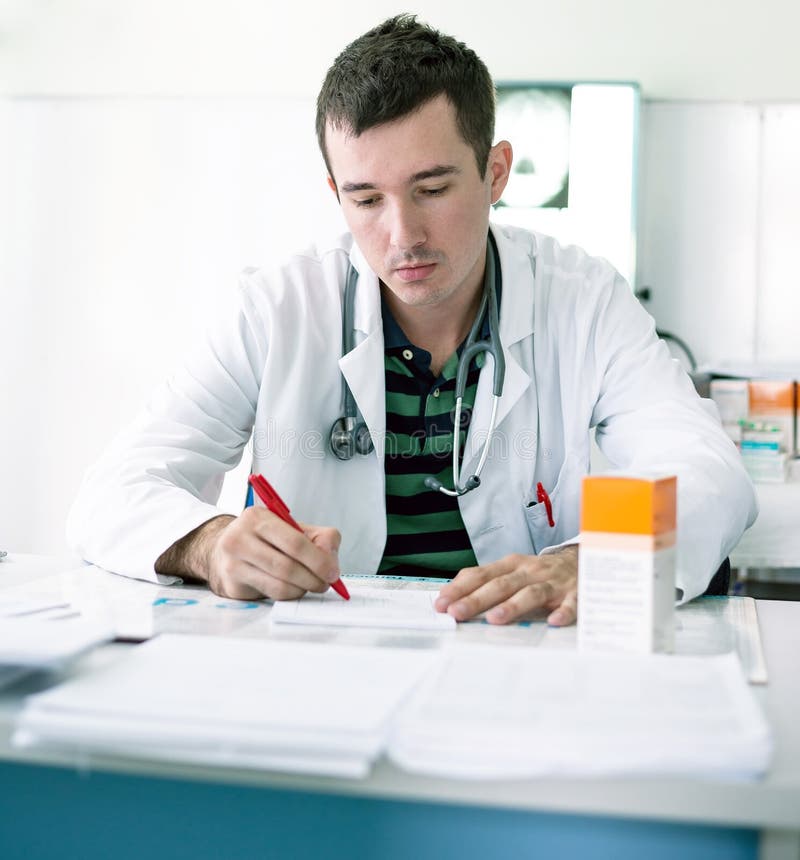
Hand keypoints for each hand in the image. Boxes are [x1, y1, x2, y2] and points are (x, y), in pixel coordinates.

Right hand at [156, 509, 340, 600]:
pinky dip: (289, 594)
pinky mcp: (232, 583)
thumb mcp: (294, 528)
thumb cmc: (266, 540)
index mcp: (258, 517)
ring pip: (280, 584)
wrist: (225, 550)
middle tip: (325, 584)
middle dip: (314, 579)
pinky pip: (270, 594)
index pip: (295, 542)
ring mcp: (233, 562)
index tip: (333, 572)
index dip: (319, 560)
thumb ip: (321, 538)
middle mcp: (240, 537)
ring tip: (309, 585)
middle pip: (288, 566)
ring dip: (302, 589)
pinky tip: (292, 588)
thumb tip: (330, 559)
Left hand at [434, 546, 578, 625]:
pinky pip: (570, 603)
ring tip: (495, 619)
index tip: (441, 603)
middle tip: (457, 613)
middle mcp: (529, 572)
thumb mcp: (512, 570)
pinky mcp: (575, 594)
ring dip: (513, 605)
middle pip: (501, 585)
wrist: (582, 561)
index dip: (460, 588)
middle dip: (477, 599)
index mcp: (511, 565)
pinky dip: (563, 612)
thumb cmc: (540, 571)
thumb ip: (487, 581)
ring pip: (531, 593)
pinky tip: (553, 621)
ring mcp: (552, 583)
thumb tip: (452, 596)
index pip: (481, 575)